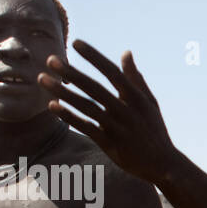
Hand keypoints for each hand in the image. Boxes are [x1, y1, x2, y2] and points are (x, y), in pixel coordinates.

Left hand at [41, 40, 176, 183]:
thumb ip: (135, 77)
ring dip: (63, 92)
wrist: (163, 164)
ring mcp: (118, 128)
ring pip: (86, 106)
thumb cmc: (154, 130)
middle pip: (94, 88)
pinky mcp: (110, 144)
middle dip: (72, 73)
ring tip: (43, 79)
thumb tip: (126, 52)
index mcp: (136, 98)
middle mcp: (126, 111)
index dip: (94, 57)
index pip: (112, 72)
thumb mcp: (149, 102)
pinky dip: (69, 116)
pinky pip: (86, 127)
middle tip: (50, 60)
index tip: (76, 43)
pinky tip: (52, 106)